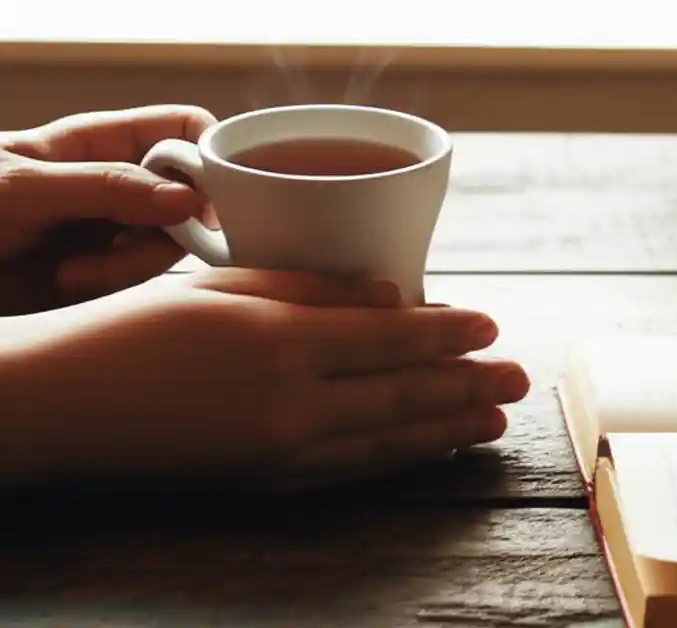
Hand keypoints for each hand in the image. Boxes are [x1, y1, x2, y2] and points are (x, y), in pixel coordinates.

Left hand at [0, 105, 215, 314]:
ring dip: (133, 264)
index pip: (184, 129)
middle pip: (189, 198)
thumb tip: (188, 198)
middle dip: (170, 226)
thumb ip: (105, 187)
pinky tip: (70, 285)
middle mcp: (113, 185)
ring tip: (75, 274)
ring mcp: (106, 233)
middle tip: (129, 247)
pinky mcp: (95, 279)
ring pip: (169, 245)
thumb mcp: (20, 187)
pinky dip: (115, 288)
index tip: (214, 197)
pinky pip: (138, 283)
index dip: (210, 155)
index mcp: (97, 143)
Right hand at [0, 268, 528, 490]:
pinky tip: (428, 448)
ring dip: (448, 430)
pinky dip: (399, 458)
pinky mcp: (269, 483)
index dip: (449, 334)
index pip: (393, 339)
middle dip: (470, 386)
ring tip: (493, 421)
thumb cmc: (134, 329)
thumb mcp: (221, 285)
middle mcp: (293, 403)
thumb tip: (390, 295)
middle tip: (518, 379)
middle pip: (406, 394)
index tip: (492, 326)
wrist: (64, 408)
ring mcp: (283, 452)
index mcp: (282, 341)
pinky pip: (353, 471)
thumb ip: (311, 288)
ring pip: (389, 440)